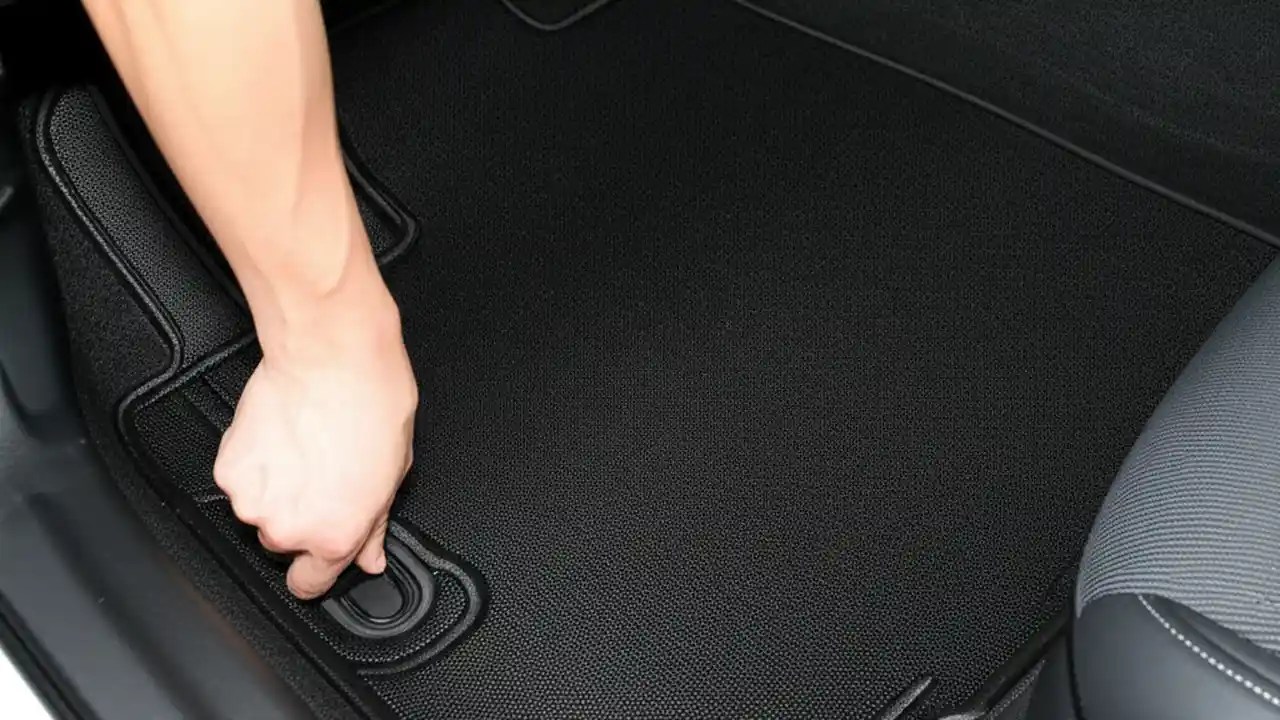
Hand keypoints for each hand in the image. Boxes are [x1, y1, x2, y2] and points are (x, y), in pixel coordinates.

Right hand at [214, 299, 416, 598]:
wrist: (331, 355)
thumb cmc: (372, 403)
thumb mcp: (394, 472)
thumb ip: (375, 524)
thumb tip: (370, 555)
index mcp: (336, 535)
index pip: (309, 585)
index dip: (315, 569)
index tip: (317, 557)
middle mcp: (289, 527)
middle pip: (282, 543)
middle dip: (299, 517)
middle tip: (320, 478)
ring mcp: (252, 500)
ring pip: (258, 510)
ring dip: (273, 491)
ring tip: (301, 451)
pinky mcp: (228, 469)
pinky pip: (239, 481)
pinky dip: (254, 465)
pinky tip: (279, 438)